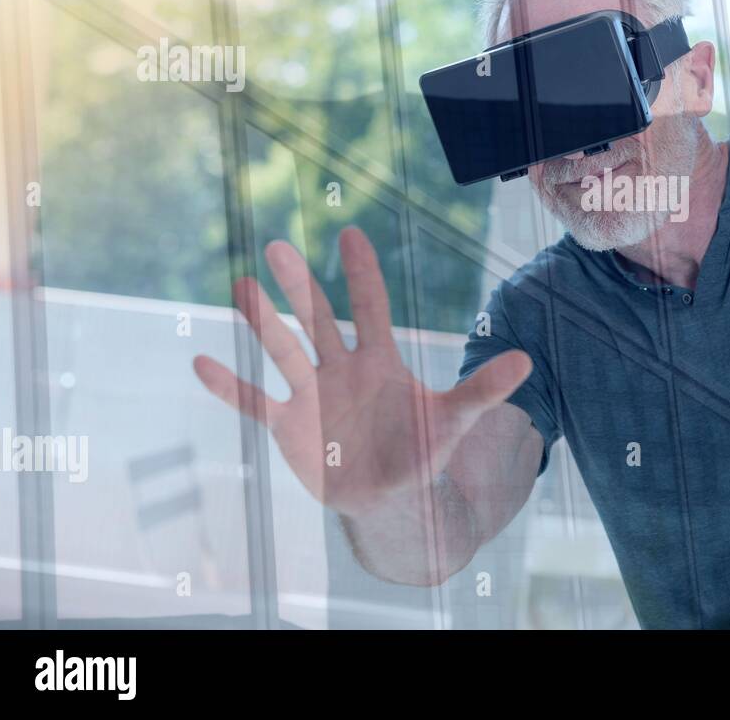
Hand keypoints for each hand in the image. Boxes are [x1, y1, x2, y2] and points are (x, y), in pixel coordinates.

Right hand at [192, 226, 531, 516]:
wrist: (389, 495)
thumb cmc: (422, 450)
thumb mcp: (454, 420)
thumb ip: (484, 390)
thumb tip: (527, 359)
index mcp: (380, 360)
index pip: (370, 308)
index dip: (362, 274)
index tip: (351, 234)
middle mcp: (341, 369)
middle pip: (319, 321)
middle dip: (301, 287)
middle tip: (280, 247)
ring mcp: (311, 395)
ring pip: (283, 352)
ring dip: (262, 324)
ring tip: (241, 287)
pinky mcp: (289, 426)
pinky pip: (255, 402)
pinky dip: (231, 386)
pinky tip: (202, 362)